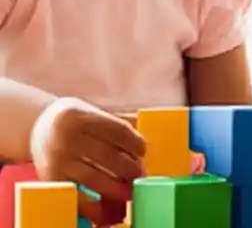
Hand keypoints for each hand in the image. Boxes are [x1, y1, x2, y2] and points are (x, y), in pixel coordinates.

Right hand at [28, 97, 143, 219]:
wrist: (37, 127)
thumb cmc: (75, 121)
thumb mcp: (92, 112)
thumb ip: (117, 122)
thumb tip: (145, 138)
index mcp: (79, 116)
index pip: (116, 130)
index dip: (134, 142)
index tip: (143, 151)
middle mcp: (65, 137)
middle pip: (108, 155)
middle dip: (129, 168)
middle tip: (140, 175)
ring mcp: (56, 159)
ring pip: (94, 177)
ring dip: (116, 188)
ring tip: (129, 192)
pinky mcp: (50, 179)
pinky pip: (75, 195)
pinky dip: (92, 205)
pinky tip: (105, 208)